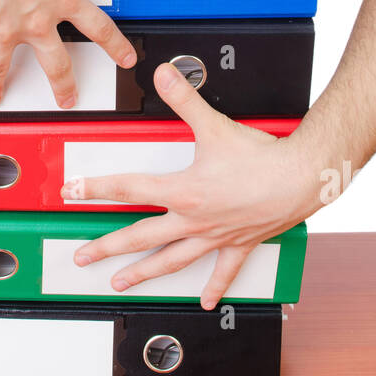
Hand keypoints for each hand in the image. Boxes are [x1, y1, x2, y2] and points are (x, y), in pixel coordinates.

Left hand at [61, 61, 319, 307]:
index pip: (128, 188)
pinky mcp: (239, 244)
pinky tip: (205, 300)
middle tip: (82, 256)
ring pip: (172, 260)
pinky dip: (214, 287)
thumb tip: (163, 74)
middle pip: (140, 236)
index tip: (72, 193)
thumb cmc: (263, 158)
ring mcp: (215, 236)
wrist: (302, 179)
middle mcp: (195, 219)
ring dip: (144, 273)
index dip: (95, 189)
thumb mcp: (216, 125)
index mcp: (184, 191)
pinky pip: (223, 270)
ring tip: (120, 283)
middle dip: (107, 247)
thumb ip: (185, 99)